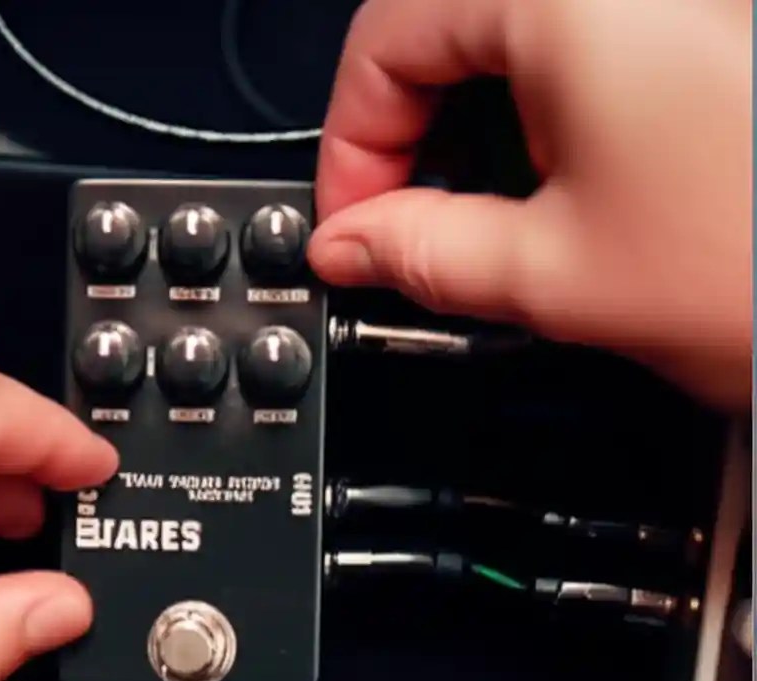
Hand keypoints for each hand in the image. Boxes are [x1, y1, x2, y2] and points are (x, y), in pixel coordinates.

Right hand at [310, 0, 751, 410]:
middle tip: (408, 228)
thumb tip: (351, 247)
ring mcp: (675, 2)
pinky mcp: (713, 33)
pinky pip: (590, 42)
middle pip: (442, 31)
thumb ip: (425, 253)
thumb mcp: (559, 275)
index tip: (352, 223)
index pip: (382, 41)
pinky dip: (552, 106)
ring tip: (499, 218)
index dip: (347, 147)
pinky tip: (572, 183)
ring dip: (479, 124)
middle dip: (409, 139)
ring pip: (514, 35)